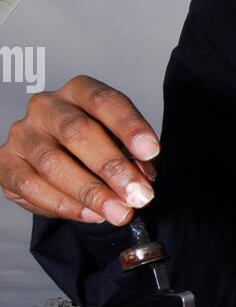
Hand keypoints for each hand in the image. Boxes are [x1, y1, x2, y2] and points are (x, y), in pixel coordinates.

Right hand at [0, 75, 158, 226]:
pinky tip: (90, 214)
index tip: (150, 151)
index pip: (104, 101)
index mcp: (78, 91)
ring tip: (119, 212)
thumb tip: (143, 178)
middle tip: (138, 194)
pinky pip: (31, 186)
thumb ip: (131, 157)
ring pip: (53, 163)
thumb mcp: (117, 144)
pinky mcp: (6, 163)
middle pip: (77, 131)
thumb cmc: (91, 147)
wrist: (53, 163)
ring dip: (90, 192)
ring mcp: (22, 134)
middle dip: (112, 167)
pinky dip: (64, 204)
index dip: (129, 126)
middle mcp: (46, 107)